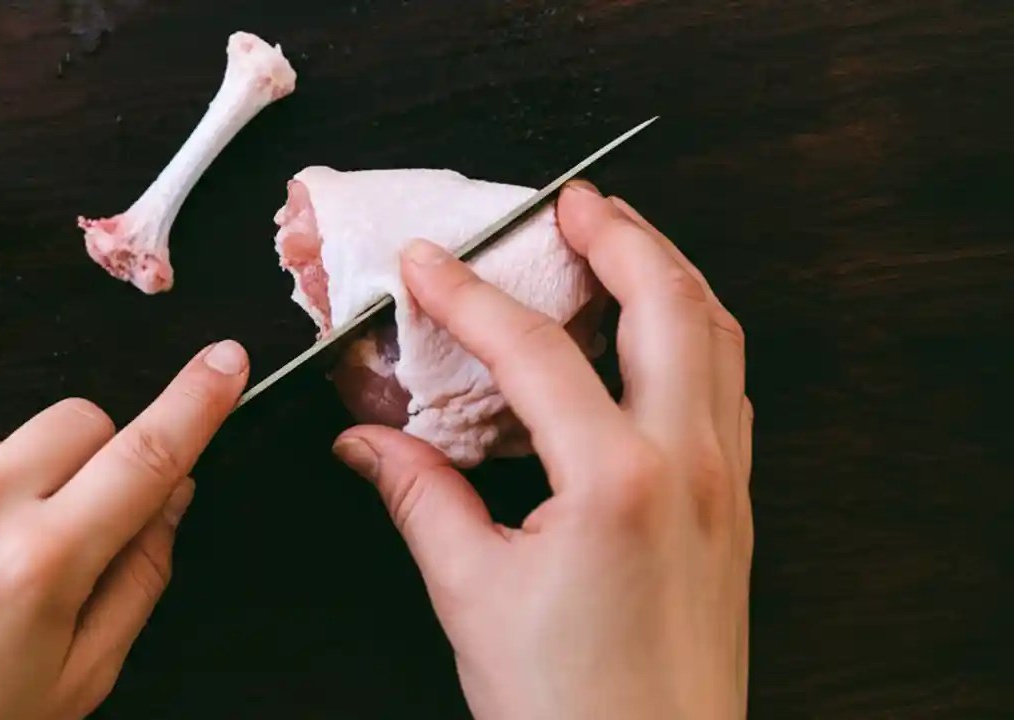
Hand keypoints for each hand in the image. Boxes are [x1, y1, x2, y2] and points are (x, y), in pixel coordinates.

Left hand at [0, 341, 250, 719]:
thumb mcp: (77, 676)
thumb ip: (139, 578)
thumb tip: (170, 496)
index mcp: (41, 563)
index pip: (145, 456)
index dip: (197, 402)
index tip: (224, 362)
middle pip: (81, 421)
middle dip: (98, 461)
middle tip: (73, 531)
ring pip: (8, 445)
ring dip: (15, 488)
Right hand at [332, 182, 752, 719]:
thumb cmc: (572, 708)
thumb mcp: (471, 594)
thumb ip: (420, 496)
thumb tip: (370, 442)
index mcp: (613, 480)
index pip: (532, 351)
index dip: (468, 293)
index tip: (429, 261)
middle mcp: (684, 465)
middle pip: (669, 302)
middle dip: (621, 234)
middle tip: (575, 201)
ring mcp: (721, 482)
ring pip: (717, 336)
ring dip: (669, 274)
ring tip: (622, 244)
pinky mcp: (732, 506)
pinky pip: (727, 387)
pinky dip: (694, 334)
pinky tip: (657, 338)